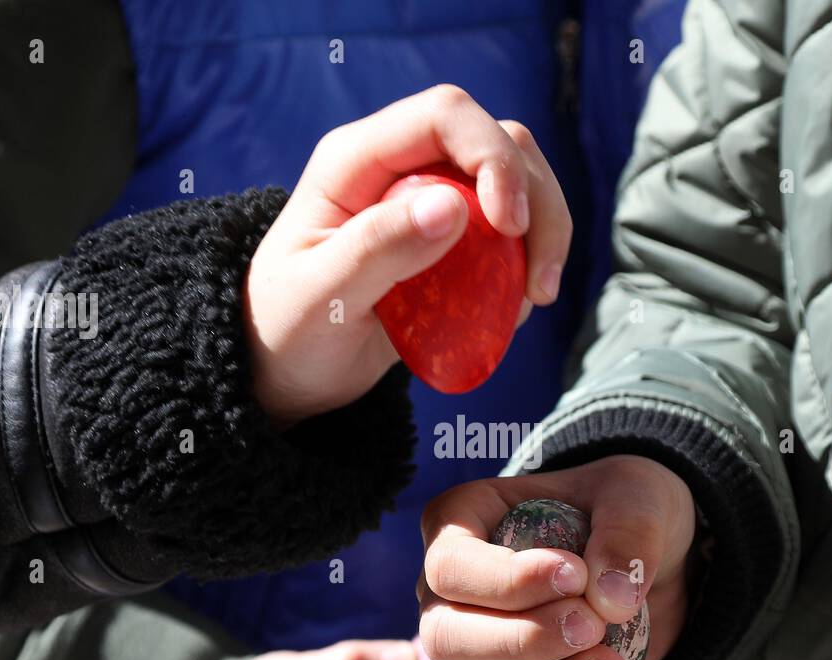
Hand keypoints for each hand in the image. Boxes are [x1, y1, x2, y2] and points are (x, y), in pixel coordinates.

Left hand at [245, 84, 571, 426]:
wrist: (287, 373)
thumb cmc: (286, 331)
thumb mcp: (321, 296)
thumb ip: (378, 248)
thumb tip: (453, 206)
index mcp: (357, 159)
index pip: (446, 116)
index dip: (493, 157)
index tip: (509, 227)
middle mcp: (401, 167)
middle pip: (500, 142)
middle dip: (537, 201)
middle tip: (539, 283)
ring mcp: (431, 202)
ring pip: (519, 183)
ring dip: (546, 232)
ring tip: (536, 297)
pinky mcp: (453, 243)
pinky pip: (511, 232)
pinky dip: (529, 262)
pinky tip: (517, 309)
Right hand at [418, 455, 696, 659]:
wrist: (660, 559)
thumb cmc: (626, 510)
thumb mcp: (638, 496)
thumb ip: (626, 534)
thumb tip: (610, 601)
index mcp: (461, 526)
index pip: (449, 569)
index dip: (506, 583)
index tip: (576, 574)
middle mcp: (453, 600)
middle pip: (445, 642)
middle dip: (521, 643)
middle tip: (594, 625)